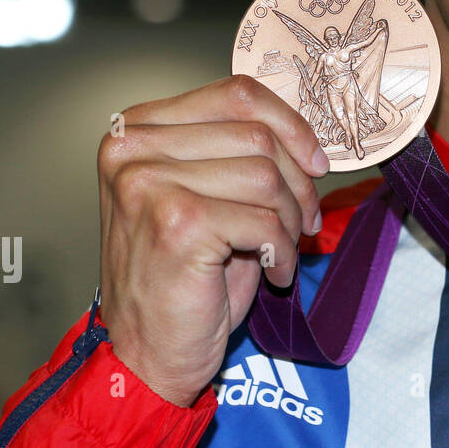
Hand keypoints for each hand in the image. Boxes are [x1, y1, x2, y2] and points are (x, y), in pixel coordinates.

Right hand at [97, 75, 328, 406]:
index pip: (236, 94)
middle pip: (257, 135)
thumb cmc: (182, 275)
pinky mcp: (177, 223)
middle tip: (304, 220)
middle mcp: (133, 148)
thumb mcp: (205, 193)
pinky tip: (273, 273)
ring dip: (292, 218)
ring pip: (266, 176)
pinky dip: (283, 251)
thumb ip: (235, 151)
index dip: (290, 125)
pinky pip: (265, 220)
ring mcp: (149, 183)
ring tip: (284, 248)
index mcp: (137, 128)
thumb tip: (306, 133)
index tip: (316, 161)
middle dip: (298, 182)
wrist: (147, 353)